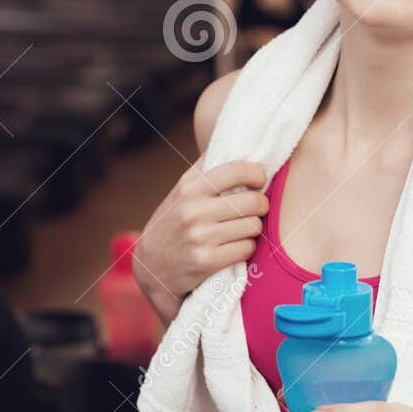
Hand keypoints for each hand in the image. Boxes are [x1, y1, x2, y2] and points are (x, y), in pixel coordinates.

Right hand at [133, 158, 267, 315]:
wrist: (151, 268)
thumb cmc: (173, 224)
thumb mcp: (181, 192)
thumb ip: (205, 170)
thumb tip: (237, 143)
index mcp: (188, 188)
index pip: (235, 170)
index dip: (256, 173)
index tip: (259, 179)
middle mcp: (193, 211)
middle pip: (252, 201)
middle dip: (261, 204)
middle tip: (257, 207)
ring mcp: (200, 237)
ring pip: (253, 226)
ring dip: (253, 228)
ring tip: (241, 229)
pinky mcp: (207, 262)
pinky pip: (247, 249)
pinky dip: (246, 248)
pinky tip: (234, 247)